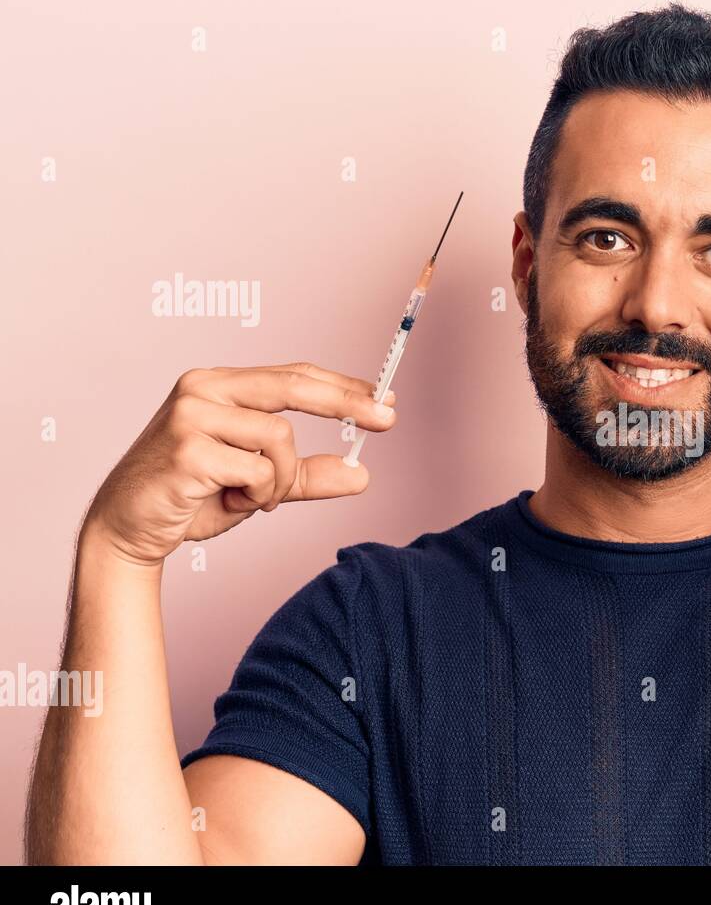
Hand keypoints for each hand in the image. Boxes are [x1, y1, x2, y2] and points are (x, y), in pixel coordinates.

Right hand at [82, 362, 397, 566]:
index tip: (384, 397)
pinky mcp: (189, 449)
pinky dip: (259, 494)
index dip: (341, 386)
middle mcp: (203, 388)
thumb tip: (361, 473)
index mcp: (220, 385)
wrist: (129, 529)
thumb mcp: (261, 484)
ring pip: (280, 437)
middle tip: (387, 418)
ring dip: (280, 478)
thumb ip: (307, 475)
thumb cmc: (191, 498)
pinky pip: (260, 470)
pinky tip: (230, 502)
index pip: (293, 375)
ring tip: (252, 497)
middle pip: (293, 385)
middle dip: (346, 402)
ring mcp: (192, 415)